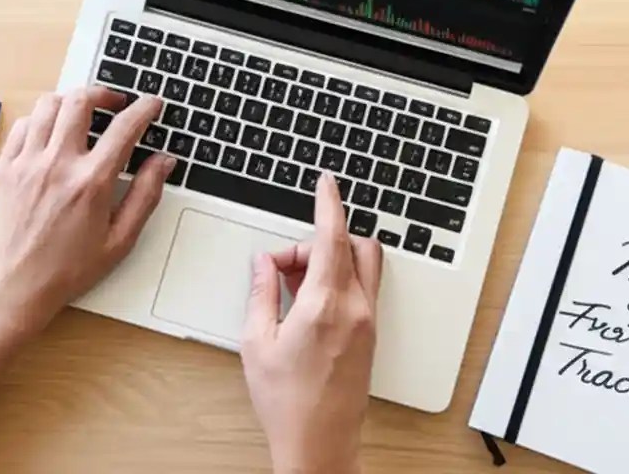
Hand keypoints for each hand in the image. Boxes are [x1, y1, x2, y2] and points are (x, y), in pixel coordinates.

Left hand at [0, 87, 172, 341]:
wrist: (17, 284)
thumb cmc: (68, 268)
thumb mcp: (120, 239)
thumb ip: (145, 195)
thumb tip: (163, 162)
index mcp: (91, 182)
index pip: (124, 128)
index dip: (143, 109)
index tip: (151, 104)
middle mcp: (58, 164)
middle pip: (81, 102)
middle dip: (104, 93)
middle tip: (116, 103)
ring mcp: (28, 163)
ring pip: (49, 105)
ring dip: (71, 100)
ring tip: (83, 112)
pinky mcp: (6, 167)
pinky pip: (23, 125)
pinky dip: (40, 119)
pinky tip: (51, 132)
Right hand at [241, 173, 382, 473]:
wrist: (319, 444)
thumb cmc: (287, 403)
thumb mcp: (257, 342)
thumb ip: (261, 292)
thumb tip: (263, 263)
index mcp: (324, 305)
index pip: (332, 237)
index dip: (329, 203)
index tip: (326, 184)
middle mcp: (355, 309)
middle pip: (350, 246)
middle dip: (319, 240)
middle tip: (285, 263)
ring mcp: (368, 322)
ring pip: (362, 265)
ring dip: (333, 259)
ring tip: (296, 284)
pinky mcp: (371, 335)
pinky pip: (361, 289)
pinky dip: (338, 280)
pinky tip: (309, 301)